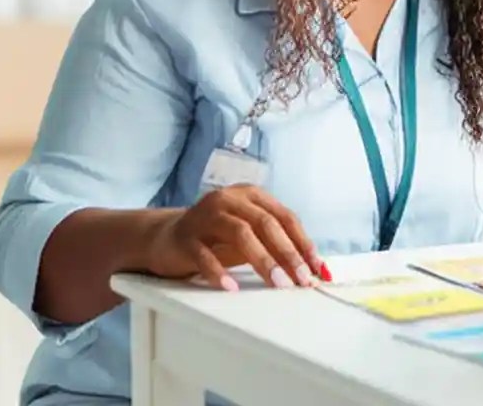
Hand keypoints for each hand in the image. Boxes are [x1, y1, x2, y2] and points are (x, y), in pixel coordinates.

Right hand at [147, 185, 327, 290]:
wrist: (166, 238)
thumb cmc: (217, 238)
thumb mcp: (250, 236)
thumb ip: (276, 245)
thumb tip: (312, 268)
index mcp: (251, 195)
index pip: (285, 216)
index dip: (303, 242)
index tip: (317, 268)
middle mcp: (230, 199)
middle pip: (266, 223)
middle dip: (288, 253)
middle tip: (301, 279)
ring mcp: (205, 215)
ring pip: (240, 233)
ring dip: (263, 261)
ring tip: (278, 284)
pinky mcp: (185, 237)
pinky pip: (204, 254)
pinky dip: (219, 271)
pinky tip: (231, 287)